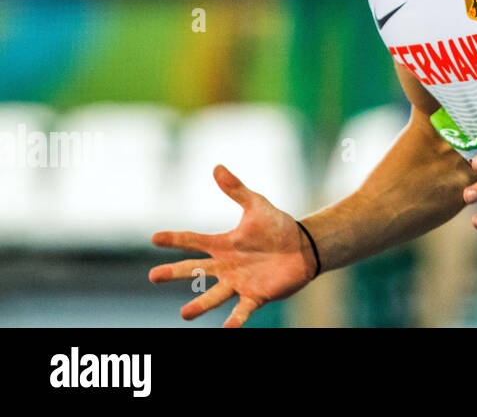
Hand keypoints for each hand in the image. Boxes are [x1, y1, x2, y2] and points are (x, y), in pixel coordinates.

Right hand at [149, 165, 316, 327]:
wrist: (303, 247)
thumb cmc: (277, 227)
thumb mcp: (257, 206)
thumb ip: (236, 190)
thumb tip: (217, 166)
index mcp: (223, 244)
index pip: (194, 240)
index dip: (175, 239)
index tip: (155, 237)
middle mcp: (225, 266)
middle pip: (196, 270)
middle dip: (175, 273)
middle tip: (153, 276)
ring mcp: (238, 282)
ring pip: (214, 295)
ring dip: (200, 305)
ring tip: (185, 314)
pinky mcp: (256, 295)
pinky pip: (242, 310)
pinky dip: (235, 320)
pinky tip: (227, 330)